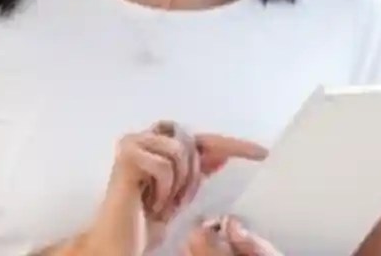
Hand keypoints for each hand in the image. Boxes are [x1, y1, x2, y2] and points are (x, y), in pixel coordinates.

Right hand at [84, 121, 267, 255]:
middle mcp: (143, 137)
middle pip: (192, 141)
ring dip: (177, 184)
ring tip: (160, 202)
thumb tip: (221, 154)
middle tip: (175, 200)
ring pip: (180, 151)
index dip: (234, 145)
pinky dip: (164, 189)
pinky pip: (164, 165)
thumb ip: (196, 172)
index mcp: (157, 144)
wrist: (118, 242)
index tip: (262, 153)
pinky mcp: (127, 154)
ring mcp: (133, 143)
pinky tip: (149, 202)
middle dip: (192, 175)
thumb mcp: (180, 195)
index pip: (203, 138)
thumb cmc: (144, 221)